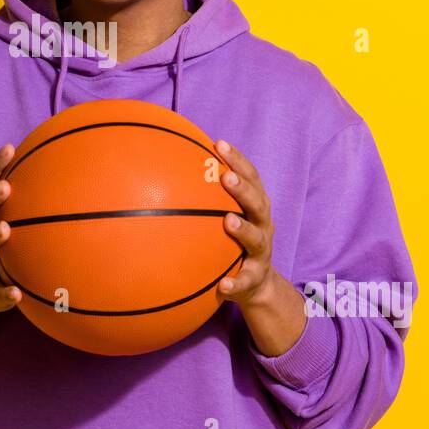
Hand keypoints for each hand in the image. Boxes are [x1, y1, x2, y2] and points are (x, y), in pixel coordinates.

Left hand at [213, 139, 279, 308]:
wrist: (256, 284)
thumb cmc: (233, 241)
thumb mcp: (226, 216)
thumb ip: (206, 197)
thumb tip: (165, 171)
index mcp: (255, 208)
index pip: (251, 178)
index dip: (238, 160)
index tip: (218, 144)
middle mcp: (262, 226)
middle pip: (259, 204)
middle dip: (243, 189)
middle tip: (226, 177)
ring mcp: (261, 253)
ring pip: (257, 240)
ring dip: (244, 229)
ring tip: (228, 221)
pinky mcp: (254, 279)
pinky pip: (245, 281)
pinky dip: (235, 283)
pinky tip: (223, 285)